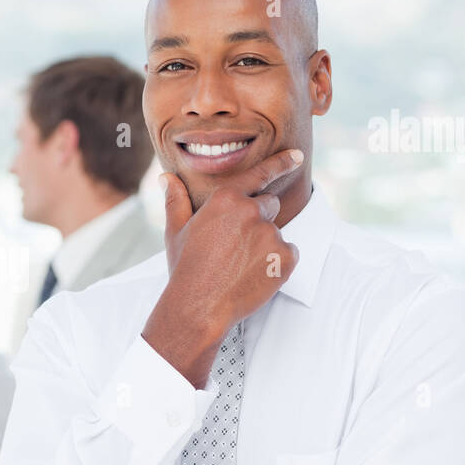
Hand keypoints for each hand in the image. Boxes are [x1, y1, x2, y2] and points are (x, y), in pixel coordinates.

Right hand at [142, 148, 304, 386]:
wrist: (199, 307)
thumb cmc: (185, 269)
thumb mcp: (176, 232)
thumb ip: (176, 201)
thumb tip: (166, 177)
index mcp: (226, 198)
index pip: (259, 175)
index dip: (281, 163)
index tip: (298, 156)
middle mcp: (251, 210)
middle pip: (269, 206)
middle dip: (259, 221)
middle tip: (235, 248)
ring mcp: (270, 233)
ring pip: (276, 233)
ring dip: (265, 246)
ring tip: (239, 267)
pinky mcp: (285, 257)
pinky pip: (289, 254)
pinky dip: (277, 264)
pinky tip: (254, 276)